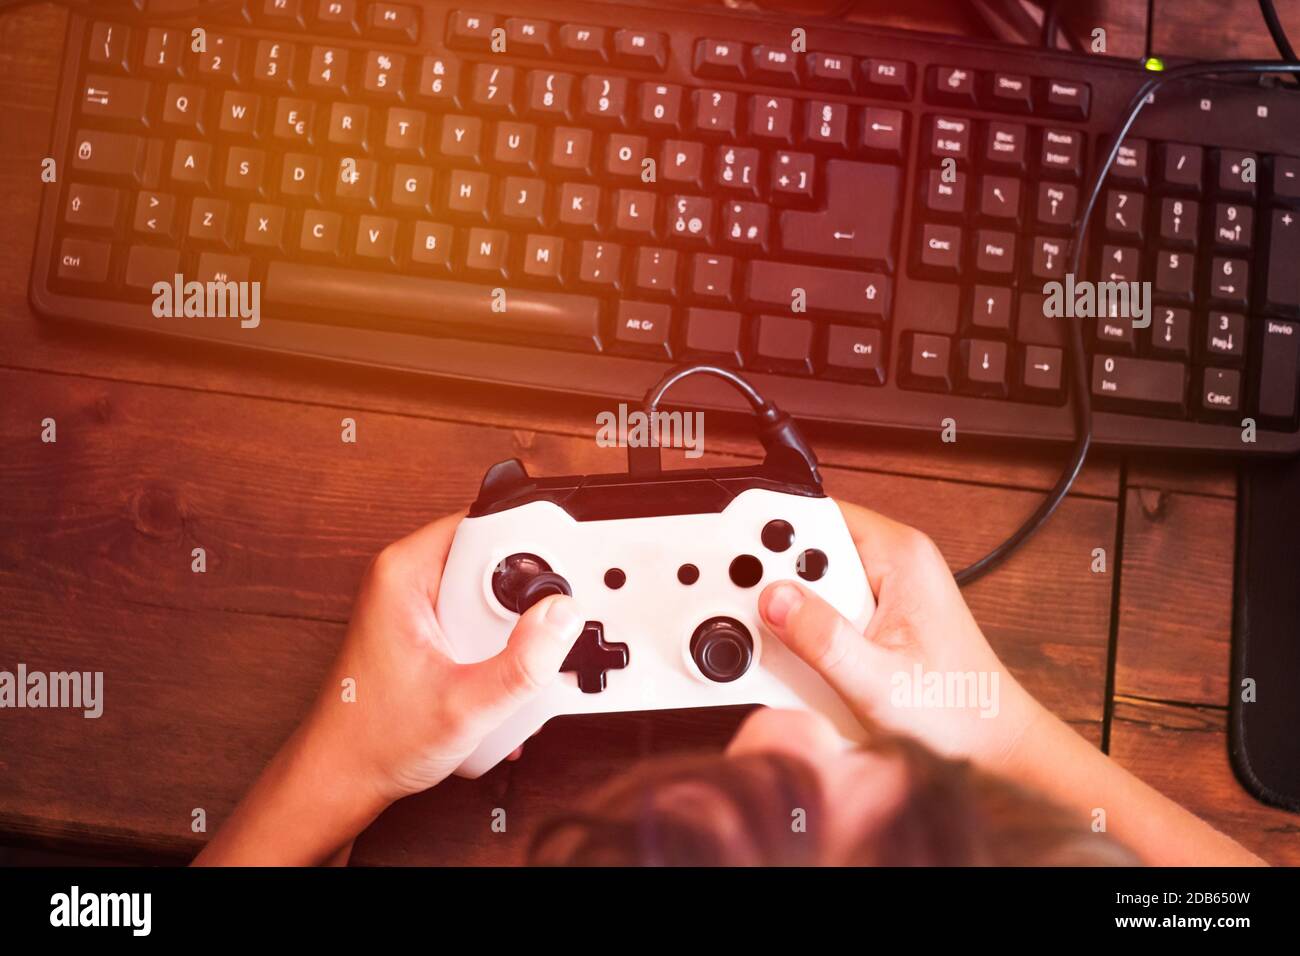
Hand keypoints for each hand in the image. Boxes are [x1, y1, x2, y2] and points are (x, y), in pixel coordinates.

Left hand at [305, 512, 585, 801]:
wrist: (343, 778)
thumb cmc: (376, 740)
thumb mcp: (465, 706)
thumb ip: (522, 664)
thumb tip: (563, 618)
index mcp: (404, 573)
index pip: (485, 523)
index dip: (529, 549)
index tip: (555, 585)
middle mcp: (406, 577)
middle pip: (493, 558)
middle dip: (523, 601)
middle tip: (530, 640)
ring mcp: (415, 603)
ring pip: (489, 592)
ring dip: (511, 631)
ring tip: (510, 668)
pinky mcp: (425, 626)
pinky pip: (476, 617)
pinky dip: (495, 647)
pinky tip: (496, 681)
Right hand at [757, 501, 1043, 767]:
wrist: (995, 752)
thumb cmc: (959, 714)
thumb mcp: (878, 681)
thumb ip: (822, 639)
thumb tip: (772, 599)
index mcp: (901, 556)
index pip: (819, 514)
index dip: (772, 530)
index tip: (735, 556)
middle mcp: (894, 564)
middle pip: (809, 550)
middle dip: (778, 584)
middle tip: (762, 621)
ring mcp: (886, 593)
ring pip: (813, 586)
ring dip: (793, 619)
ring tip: (792, 656)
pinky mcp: (878, 621)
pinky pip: (825, 614)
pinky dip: (808, 638)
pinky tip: (808, 668)